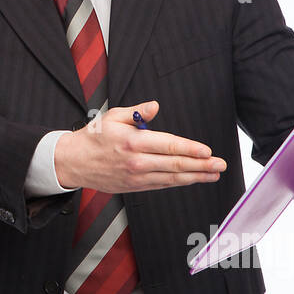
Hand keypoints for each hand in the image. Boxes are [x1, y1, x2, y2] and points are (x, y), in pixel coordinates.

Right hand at [53, 100, 225, 193]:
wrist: (73, 162)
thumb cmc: (93, 137)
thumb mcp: (113, 117)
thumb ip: (137, 111)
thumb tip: (155, 106)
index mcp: (132, 141)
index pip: (168, 146)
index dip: (190, 149)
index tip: (207, 151)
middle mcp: (136, 161)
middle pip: (175, 165)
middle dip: (201, 165)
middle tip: (220, 164)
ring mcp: (136, 176)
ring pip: (172, 178)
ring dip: (196, 177)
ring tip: (213, 174)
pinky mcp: (135, 186)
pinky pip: (162, 185)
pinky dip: (179, 182)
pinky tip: (192, 179)